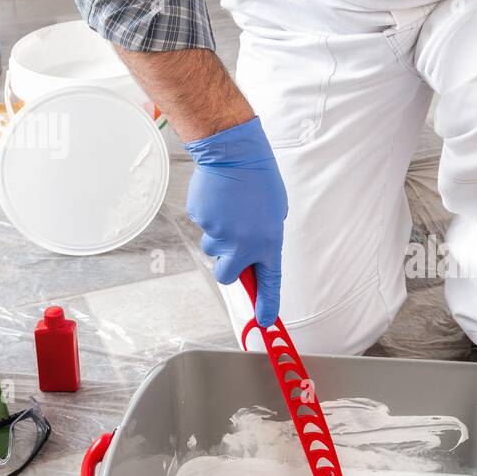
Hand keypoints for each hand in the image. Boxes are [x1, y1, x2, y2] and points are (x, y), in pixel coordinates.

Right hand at [185, 118, 286, 326]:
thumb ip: (264, 239)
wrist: (234, 154)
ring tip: (230, 210)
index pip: (268, 283)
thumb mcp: (274, 214)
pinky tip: (219, 200)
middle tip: (232, 249)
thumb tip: (253, 256)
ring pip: (213, 248)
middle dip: (228, 267)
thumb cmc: (259, 180)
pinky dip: (210, 218)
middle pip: (228, 276)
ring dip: (220, 236)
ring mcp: (219, 234)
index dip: (267, 304)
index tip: (264, 321)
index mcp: (267, 243)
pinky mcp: (201, 222)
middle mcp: (243, 244)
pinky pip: (204, 228)